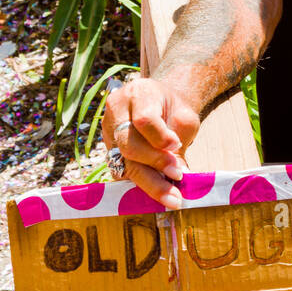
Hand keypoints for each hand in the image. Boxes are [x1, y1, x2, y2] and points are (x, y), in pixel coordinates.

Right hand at [101, 76, 200, 207]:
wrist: (161, 107)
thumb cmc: (174, 110)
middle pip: (129, 145)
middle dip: (154, 164)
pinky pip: (121, 171)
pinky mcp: (108, 151)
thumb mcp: (184, 117)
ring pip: (123, 162)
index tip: (177, 146)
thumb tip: (181, 174)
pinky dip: (141, 184)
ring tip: (171, 196)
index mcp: (139, 94)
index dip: (160, 137)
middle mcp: (117, 111)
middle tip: (178, 176)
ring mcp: (108, 132)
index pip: (144, 119)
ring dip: (149, 182)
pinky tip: (158, 193)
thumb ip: (181, 138)